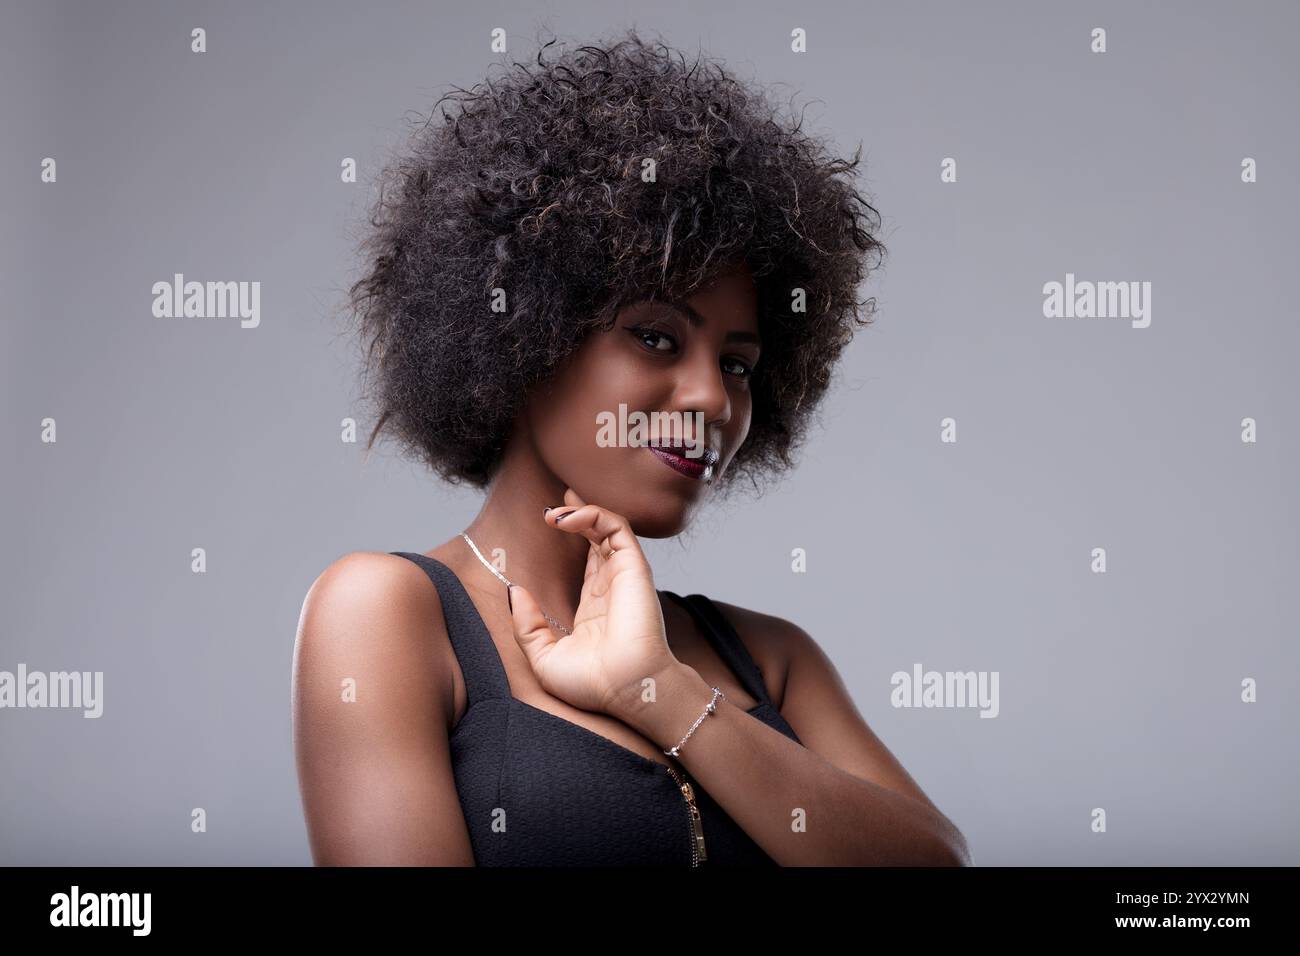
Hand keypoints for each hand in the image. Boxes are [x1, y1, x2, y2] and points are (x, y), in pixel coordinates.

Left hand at [506, 488, 676, 715]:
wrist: (625, 688)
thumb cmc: (593, 684)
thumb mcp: (544, 657)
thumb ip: (527, 624)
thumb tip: (515, 591)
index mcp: (595, 605)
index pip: (587, 558)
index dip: (573, 536)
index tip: (551, 519)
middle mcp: (612, 585)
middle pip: (598, 534)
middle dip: (578, 511)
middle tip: (555, 501)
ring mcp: (624, 574)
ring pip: (608, 525)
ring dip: (581, 510)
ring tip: (553, 513)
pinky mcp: (633, 566)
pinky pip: (616, 527)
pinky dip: (593, 514)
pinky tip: (567, 518)